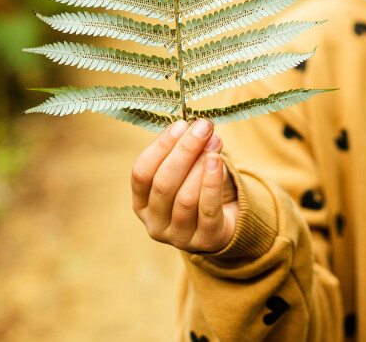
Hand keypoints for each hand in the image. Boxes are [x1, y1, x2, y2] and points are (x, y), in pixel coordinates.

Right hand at [131, 117, 238, 252]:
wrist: (224, 220)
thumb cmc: (197, 187)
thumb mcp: (186, 168)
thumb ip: (188, 149)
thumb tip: (199, 127)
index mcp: (141, 202)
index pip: (141, 173)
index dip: (160, 147)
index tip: (181, 124)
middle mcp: (155, 223)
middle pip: (163, 185)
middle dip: (184, 151)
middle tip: (202, 127)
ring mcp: (178, 236)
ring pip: (185, 199)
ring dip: (200, 166)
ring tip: (215, 142)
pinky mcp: (205, 241)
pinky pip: (208, 210)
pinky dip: (212, 183)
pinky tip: (217, 161)